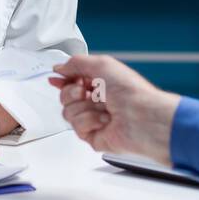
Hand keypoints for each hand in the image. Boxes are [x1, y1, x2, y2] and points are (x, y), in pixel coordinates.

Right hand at [48, 55, 180, 161]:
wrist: (142, 117)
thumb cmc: (130, 91)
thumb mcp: (101, 64)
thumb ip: (75, 63)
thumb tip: (59, 68)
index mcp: (100, 83)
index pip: (72, 81)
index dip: (63, 80)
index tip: (56, 78)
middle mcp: (97, 101)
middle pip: (65, 97)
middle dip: (72, 93)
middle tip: (86, 92)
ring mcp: (94, 119)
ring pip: (68, 112)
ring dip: (84, 107)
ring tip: (103, 108)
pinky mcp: (93, 136)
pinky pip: (76, 128)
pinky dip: (89, 121)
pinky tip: (105, 121)